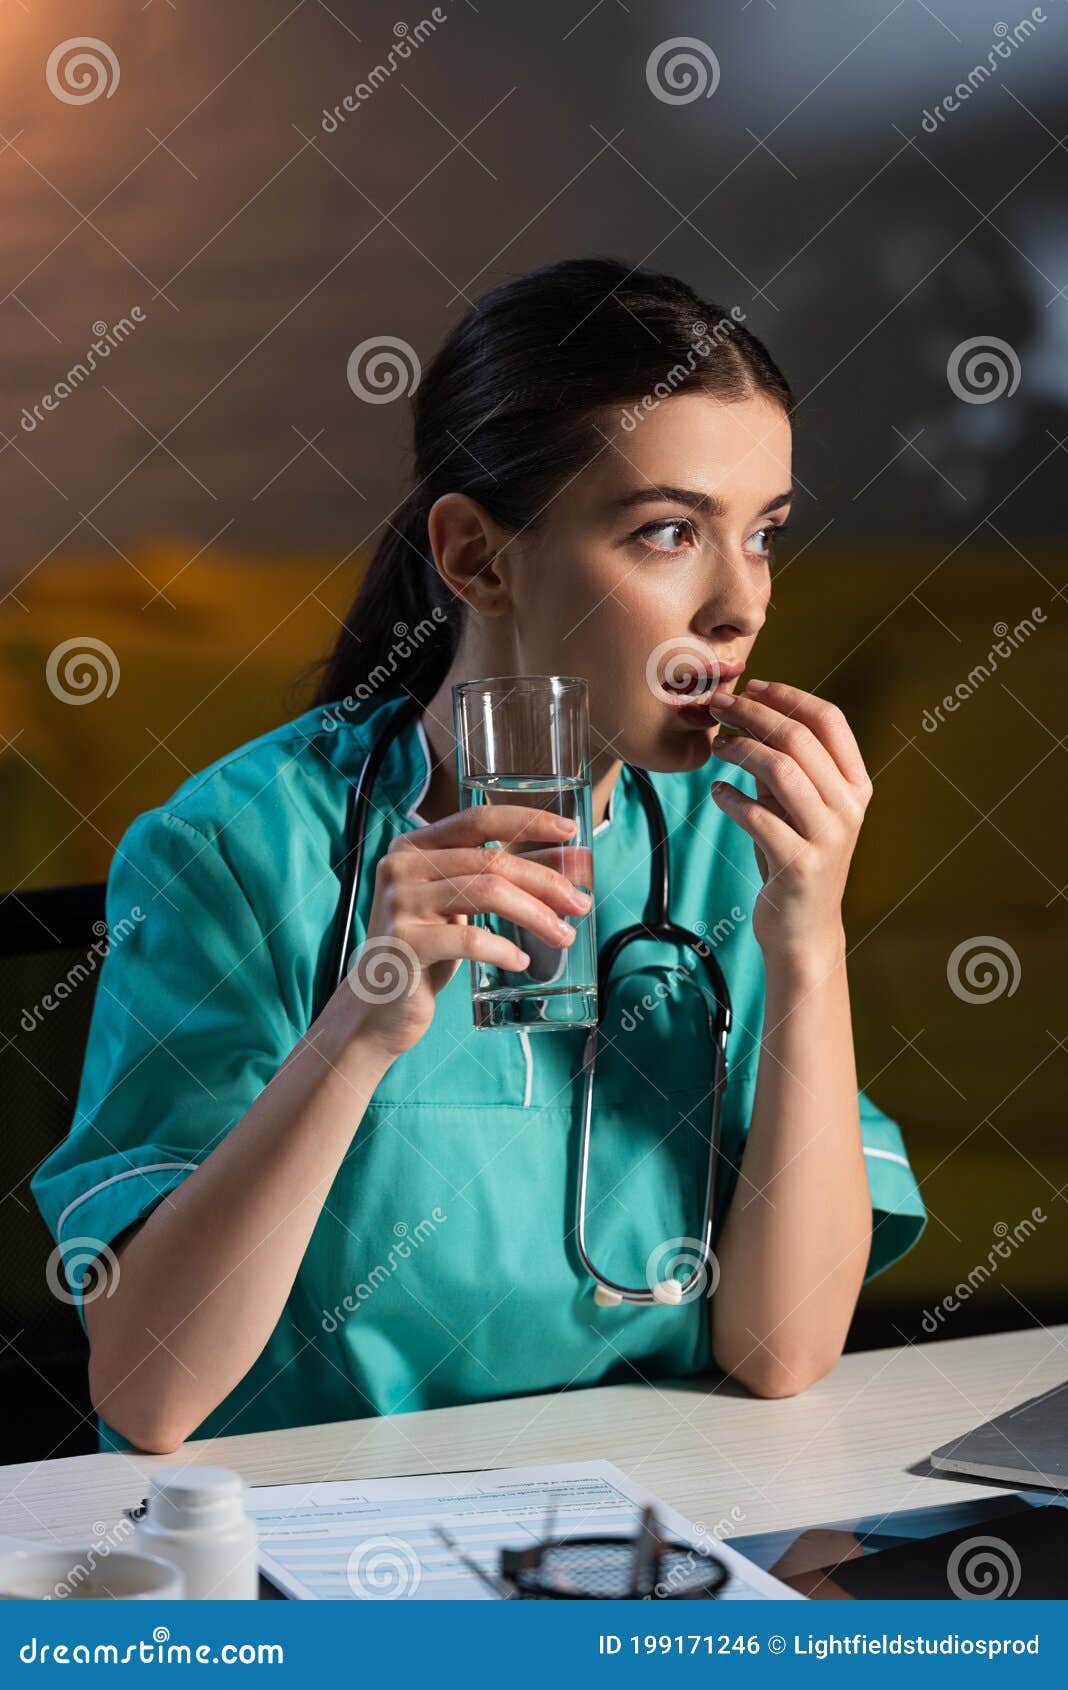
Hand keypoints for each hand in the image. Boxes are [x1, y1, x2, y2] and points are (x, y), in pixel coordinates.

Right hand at [338, 805, 592, 1060]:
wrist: (379, 1004)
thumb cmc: (428, 948)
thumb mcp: (461, 905)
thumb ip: (505, 879)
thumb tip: (575, 864)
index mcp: (414, 846)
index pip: (477, 820)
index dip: (527, 821)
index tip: (569, 831)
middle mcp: (401, 865)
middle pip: (490, 860)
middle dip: (545, 881)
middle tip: (580, 903)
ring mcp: (399, 903)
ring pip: (485, 893)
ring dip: (535, 914)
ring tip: (563, 935)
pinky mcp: (404, 943)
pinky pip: (469, 940)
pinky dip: (503, 949)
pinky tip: (521, 961)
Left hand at [706, 679, 872, 964]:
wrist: (803, 928)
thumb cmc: (793, 857)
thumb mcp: (794, 805)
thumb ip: (781, 763)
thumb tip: (746, 711)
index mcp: (855, 785)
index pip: (830, 720)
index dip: (789, 696)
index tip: (753, 686)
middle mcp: (849, 807)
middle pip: (800, 738)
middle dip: (754, 713)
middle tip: (719, 706)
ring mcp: (828, 837)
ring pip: (782, 770)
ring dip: (741, 749)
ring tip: (716, 745)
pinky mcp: (799, 865)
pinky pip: (758, 817)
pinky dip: (731, 799)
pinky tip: (716, 793)